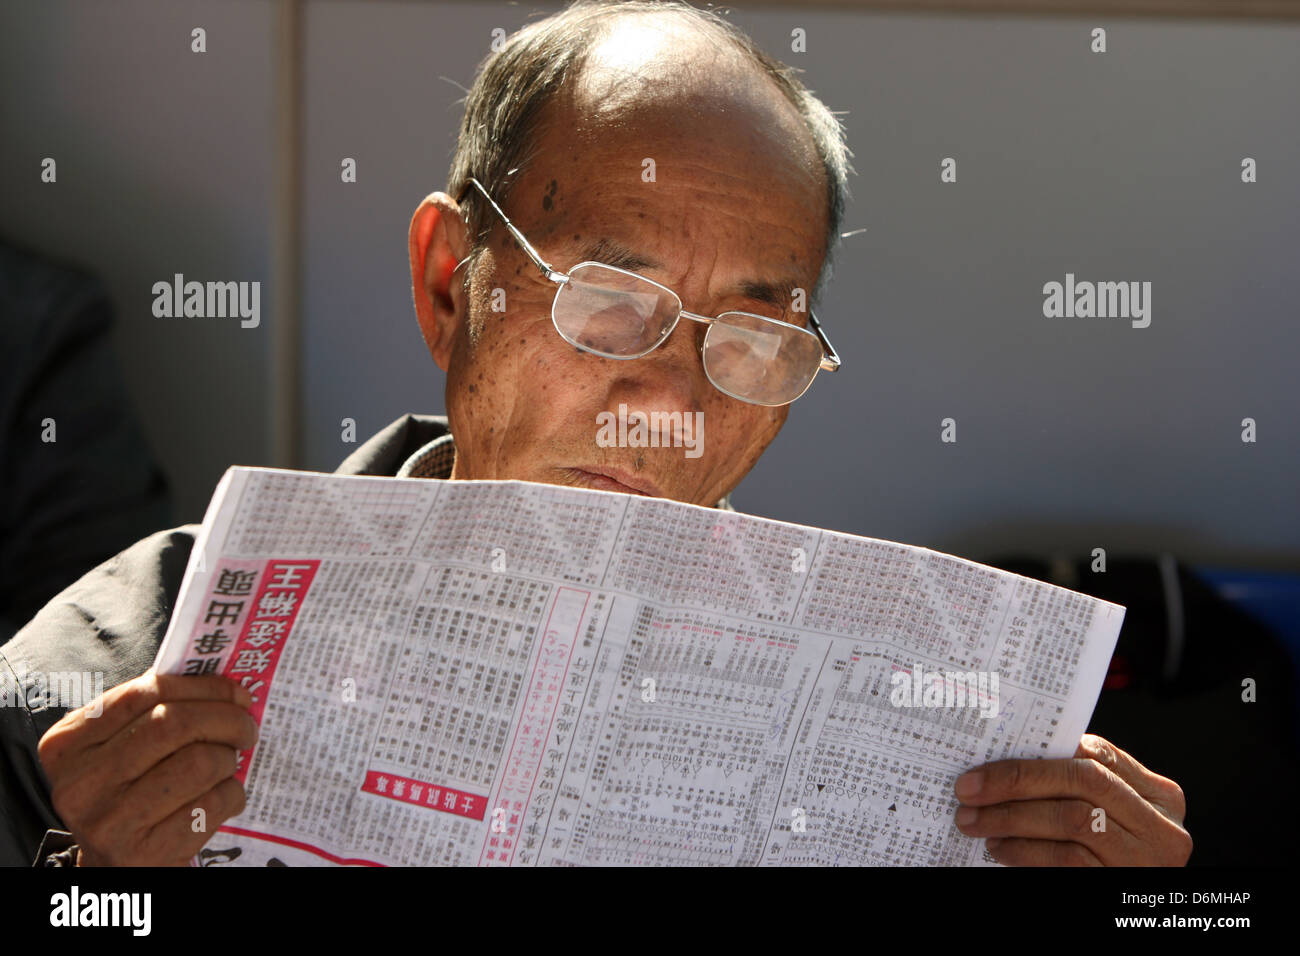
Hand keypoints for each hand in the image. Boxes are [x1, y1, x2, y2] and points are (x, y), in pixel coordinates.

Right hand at [37, 669, 258, 865]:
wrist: (112, 864)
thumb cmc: (126, 791)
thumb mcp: (119, 749)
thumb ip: (155, 712)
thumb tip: (225, 686)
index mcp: (68, 744)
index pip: (146, 692)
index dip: (203, 686)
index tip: (236, 692)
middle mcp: (81, 782)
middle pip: (176, 723)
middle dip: (226, 718)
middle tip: (247, 726)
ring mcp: (109, 821)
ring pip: (200, 762)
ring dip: (229, 758)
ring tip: (228, 763)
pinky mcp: (144, 852)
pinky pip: (214, 802)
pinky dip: (231, 793)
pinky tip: (222, 796)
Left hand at [952, 733, 1190, 865]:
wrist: (1127, 915)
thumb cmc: (1107, 855)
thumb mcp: (1107, 815)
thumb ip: (1077, 788)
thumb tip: (1008, 763)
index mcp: (1160, 796)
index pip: (1097, 754)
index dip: (1040, 751)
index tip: (988, 754)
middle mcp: (1161, 826)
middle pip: (1083, 782)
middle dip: (1018, 781)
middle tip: (968, 788)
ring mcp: (1145, 859)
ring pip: (1073, 819)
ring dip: (1012, 817)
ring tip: (974, 820)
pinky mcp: (1118, 884)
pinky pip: (1067, 859)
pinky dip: (1025, 851)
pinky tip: (999, 848)